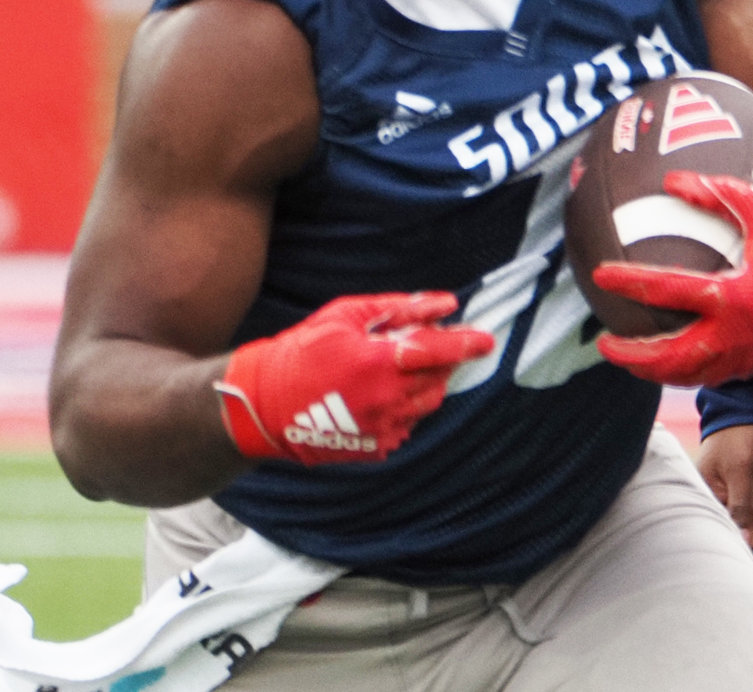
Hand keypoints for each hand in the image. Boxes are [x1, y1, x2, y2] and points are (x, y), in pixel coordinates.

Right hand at [214, 292, 493, 465]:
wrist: (264, 403)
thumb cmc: (304, 350)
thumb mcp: (348, 315)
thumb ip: (400, 309)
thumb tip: (444, 304)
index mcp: (379, 363)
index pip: (439, 351)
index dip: (466, 343)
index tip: (488, 340)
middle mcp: (386, 400)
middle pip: (438, 379)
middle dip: (442, 361)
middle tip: (427, 345)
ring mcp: (381, 428)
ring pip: (426, 404)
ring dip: (425, 384)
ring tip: (396, 369)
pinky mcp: (375, 448)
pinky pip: (406, 425)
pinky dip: (404, 407)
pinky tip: (377, 395)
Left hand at [593, 172, 752, 386]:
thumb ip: (719, 194)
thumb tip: (671, 181)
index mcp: (735, 296)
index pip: (669, 290)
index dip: (629, 282)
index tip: (599, 275)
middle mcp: (737, 333)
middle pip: (671, 358)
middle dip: (632, 354)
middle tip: (605, 342)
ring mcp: (748, 355)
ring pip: (690, 375)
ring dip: (655, 370)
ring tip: (632, 359)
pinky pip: (713, 374)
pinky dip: (687, 370)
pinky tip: (675, 357)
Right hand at [697, 423, 752, 567]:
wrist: (752, 417)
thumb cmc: (736, 438)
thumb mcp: (740, 470)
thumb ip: (742, 507)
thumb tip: (745, 541)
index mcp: (711, 504)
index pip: (721, 538)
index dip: (735, 560)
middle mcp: (727, 514)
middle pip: (740, 548)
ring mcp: (747, 514)